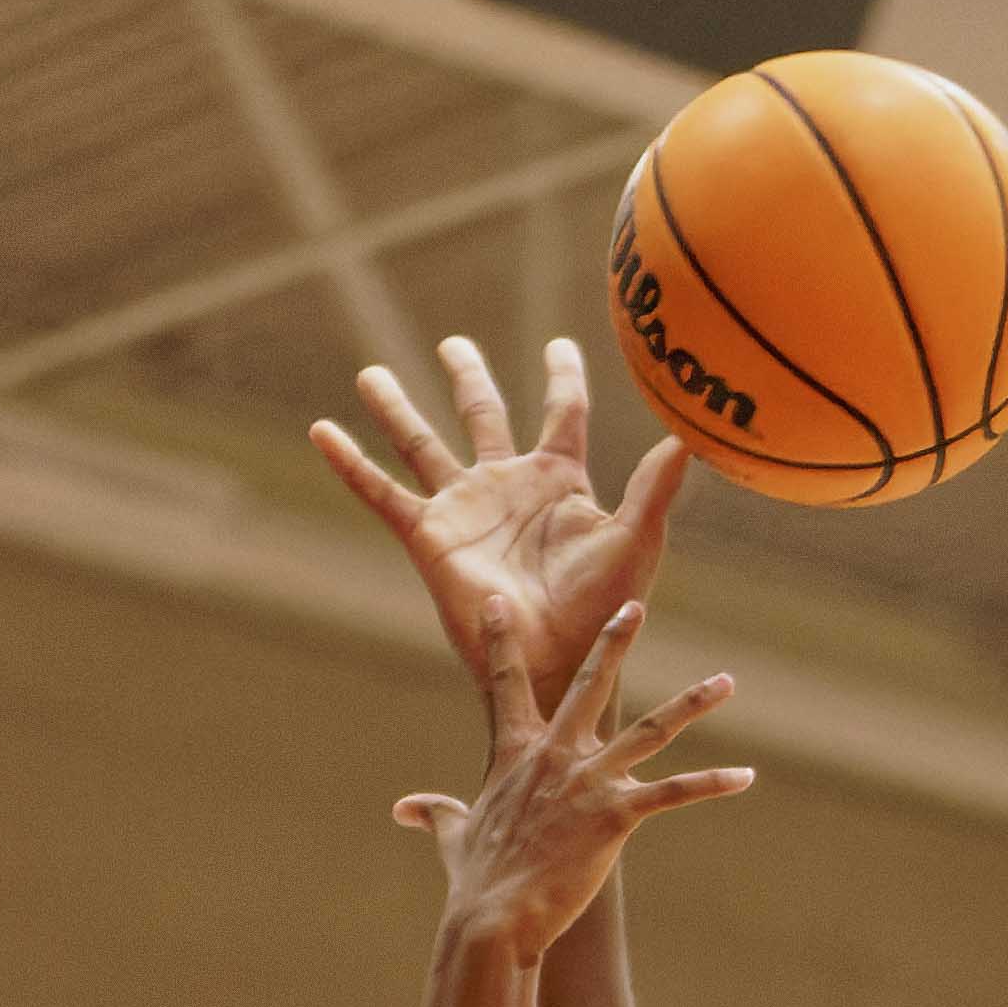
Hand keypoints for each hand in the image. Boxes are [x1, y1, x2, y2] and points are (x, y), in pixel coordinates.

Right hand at [320, 335, 691, 708]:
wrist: (556, 662)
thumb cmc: (603, 610)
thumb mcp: (636, 541)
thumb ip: (655, 488)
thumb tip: (686, 436)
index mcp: (559, 481)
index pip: (561, 412)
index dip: (561, 376)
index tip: (557, 345)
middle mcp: (507, 486)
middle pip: (483, 415)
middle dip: (467, 379)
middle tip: (454, 344)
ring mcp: (465, 508)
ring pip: (423, 442)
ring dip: (396, 407)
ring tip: (369, 373)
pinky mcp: (430, 536)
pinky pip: (381, 492)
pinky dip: (350, 463)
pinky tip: (321, 432)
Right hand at [400, 598, 749, 956]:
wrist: (493, 918)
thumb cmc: (475, 880)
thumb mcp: (453, 836)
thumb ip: (435, 813)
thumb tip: (403, 809)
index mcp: (517, 753)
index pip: (506, 684)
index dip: (501, 641)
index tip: (499, 602)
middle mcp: (556, 755)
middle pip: (592, 683)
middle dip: (615, 641)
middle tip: (636, 607)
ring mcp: (588, 781)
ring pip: (652, 730)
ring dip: (692, 703)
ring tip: (726, 681)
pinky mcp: (616, 815)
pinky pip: (674, 793)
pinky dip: (711, 784)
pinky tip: (745, 776)